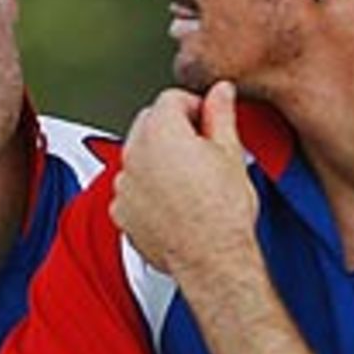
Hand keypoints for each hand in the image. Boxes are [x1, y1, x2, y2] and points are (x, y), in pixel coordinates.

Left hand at [112, 80, 259, 278]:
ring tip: (190, 183)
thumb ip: (221, 114)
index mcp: (161, 131)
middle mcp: (135, 155)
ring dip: (158, 162)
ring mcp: (125, 186)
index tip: (208, 122)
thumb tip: (221, 93)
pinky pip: (132, 191)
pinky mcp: (122, 213)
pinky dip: (147, 192)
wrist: (211, 260)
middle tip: (202, 151)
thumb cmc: (222, 214)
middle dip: (173, 131)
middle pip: (149, 124)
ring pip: (139, 158)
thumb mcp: (231, 154)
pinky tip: (174, 204)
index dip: (195, 108)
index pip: (171, 98)